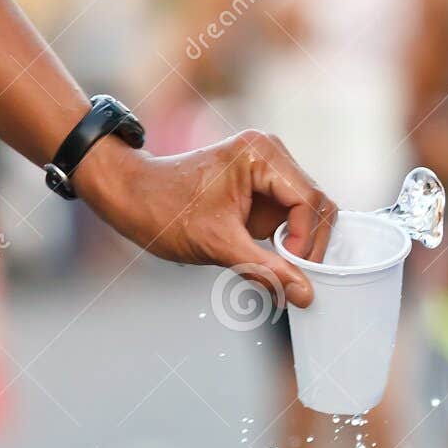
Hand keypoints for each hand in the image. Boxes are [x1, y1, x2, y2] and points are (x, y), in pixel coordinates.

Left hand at [73, 129, 336, 307]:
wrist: (132, 198)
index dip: (306, 240)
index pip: (308, 200)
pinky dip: (289, 240)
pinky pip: (291, 215)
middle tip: (295, 276)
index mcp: (261, 154)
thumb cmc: (164, 210)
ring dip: (300, 242)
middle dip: (309, 242)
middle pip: (316, 203)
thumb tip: (303, 292)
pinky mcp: (262, 187)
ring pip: (308, 210)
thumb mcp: (217, 244)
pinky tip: (275, 259)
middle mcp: (269, 154)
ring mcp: (267, 170)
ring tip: (282, 269)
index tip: (293, 271)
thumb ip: (265, 269)